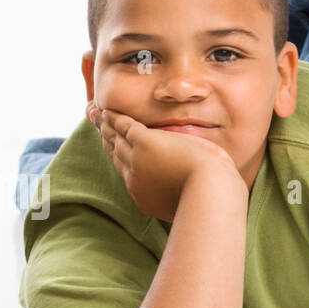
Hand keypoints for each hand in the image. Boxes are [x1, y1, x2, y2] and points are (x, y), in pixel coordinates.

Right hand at [87, 101, 244, 222]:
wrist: (210, 193)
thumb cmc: (212, 197)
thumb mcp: (192, 194)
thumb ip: (184, 189)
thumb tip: (190, 183)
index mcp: (146, 195)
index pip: (128, 172)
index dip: (118, 157)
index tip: (111, 148)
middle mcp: (135, 179)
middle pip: (116, 154)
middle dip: (106, 139)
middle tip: (97, 126)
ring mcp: (138, 161)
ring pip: (116, 140)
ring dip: (105, 125)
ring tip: (96, 114)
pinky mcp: (146, 144)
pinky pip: (124, 127)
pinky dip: (114, 119)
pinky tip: (107, 110)